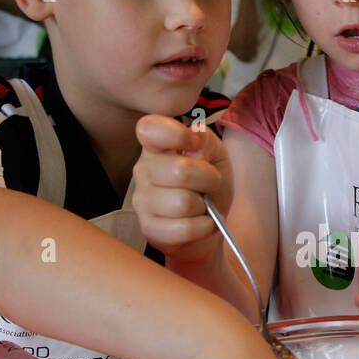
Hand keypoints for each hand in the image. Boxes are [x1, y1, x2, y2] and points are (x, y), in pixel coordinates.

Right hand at [132, 114, 231, 263]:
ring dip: (204, 207)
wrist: (211, 221)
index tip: (197, 146)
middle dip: (208, 179)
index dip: (178, 135)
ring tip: (204, 206)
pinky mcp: (149, 229)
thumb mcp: (215, 152)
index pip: (150, 129)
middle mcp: (143, 170)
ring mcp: (142, 201)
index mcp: (156, 146)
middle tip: (211, 185)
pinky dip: (203, 227)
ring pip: (182, 203)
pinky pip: (183, 229)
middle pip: (179, 171)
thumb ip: (205, 140)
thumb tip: (195, 146)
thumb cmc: (209, 184)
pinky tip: (204, 223)